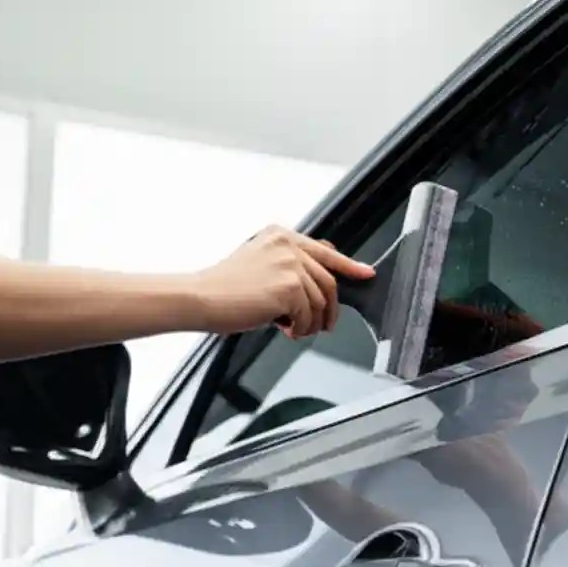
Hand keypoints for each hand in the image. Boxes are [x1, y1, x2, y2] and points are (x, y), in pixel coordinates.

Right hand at [190, 226, 373, 337]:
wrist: (201, 298)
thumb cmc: (224, 288)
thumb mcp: (260, 265)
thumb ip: (290, 267)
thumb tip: (318, 283)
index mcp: (281, 236)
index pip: (325, 251)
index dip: (350, 265)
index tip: (366, 273)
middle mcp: (288, 245)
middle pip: (328, 281)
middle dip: (329, 309)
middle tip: (322, 326)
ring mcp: (290, 265)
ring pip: (320, 301)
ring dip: (311, 322)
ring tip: (294, 329)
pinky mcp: (289, 287)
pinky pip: (308, 315)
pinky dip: (301, 328)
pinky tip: (285, 329)